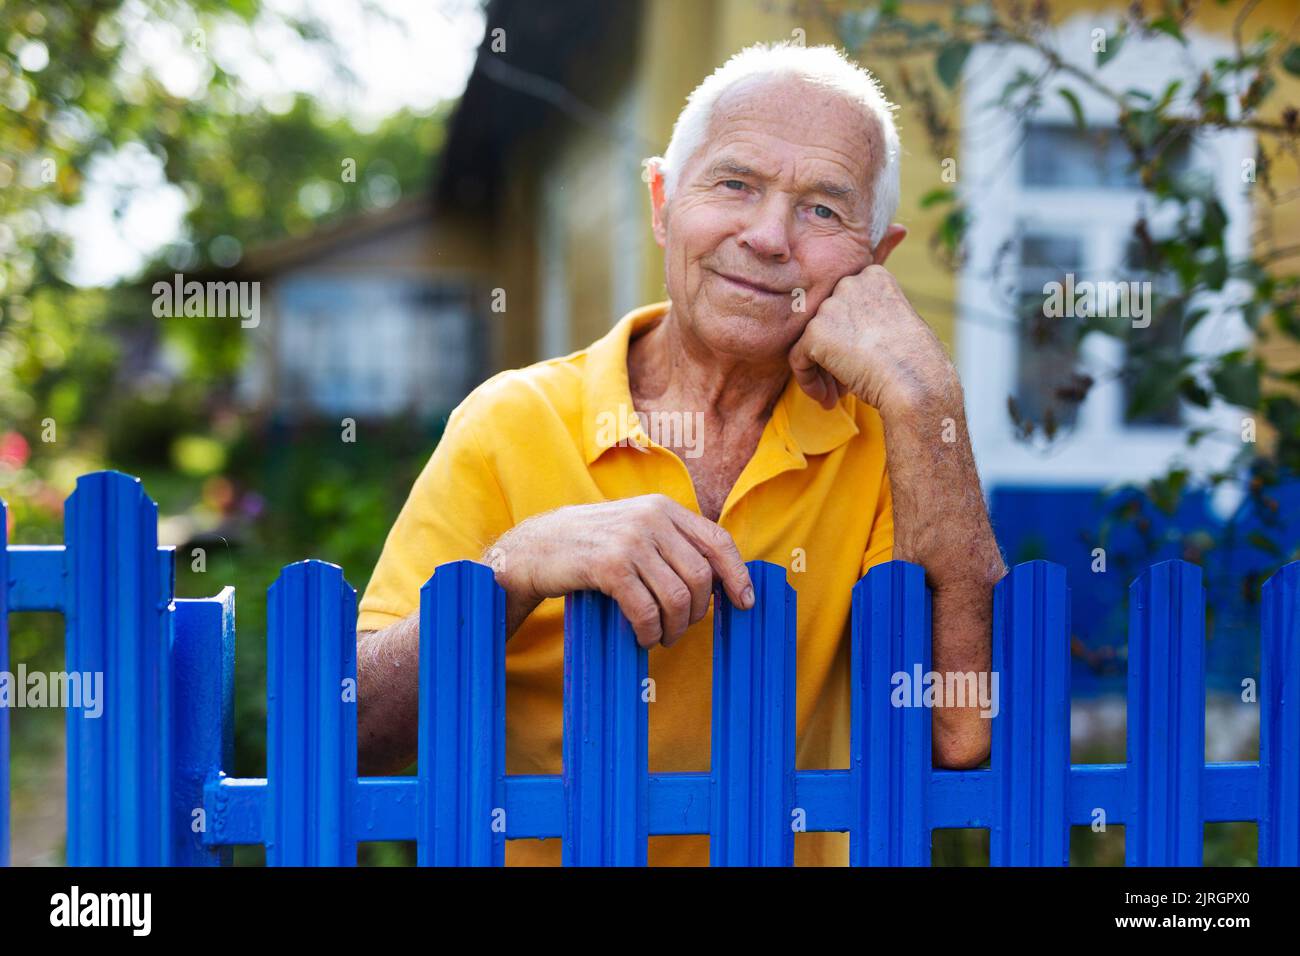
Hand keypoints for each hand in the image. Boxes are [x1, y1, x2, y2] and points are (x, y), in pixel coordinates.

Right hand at [485, 494, 753, 646]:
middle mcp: (650, 518)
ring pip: (677, 596)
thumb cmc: (588, 546)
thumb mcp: (633, 529)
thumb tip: (716, 578)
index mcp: (662, 508)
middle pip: (700, 576)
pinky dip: (649, 631)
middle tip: (681, 629)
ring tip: (661, 637)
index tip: (745, 602)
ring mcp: (629, 540)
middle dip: (698, 612)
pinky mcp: (608, 566)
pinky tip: (642, 637)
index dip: (736, 575)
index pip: (717, 541)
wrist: (532, 548)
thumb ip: (670, 543)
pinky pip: (646, 609)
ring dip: (674, 627)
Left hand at [789, 264, 958, 415]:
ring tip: (835, 396)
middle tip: (843, 384)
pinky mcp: (815, 332)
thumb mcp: (899, 323)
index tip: (860, 360)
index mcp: (873, 277)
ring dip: (822, 371)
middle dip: (833, 354)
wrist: (916, 382)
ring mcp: (831, 306)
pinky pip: (798, 359)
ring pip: (810, 341)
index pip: (845, 304)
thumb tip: (849, 335)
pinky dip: (807, 381)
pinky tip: (825, 399)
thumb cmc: (917, 362)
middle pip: (827, 322)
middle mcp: (849, 283)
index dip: (849, 336)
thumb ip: (871, 317)